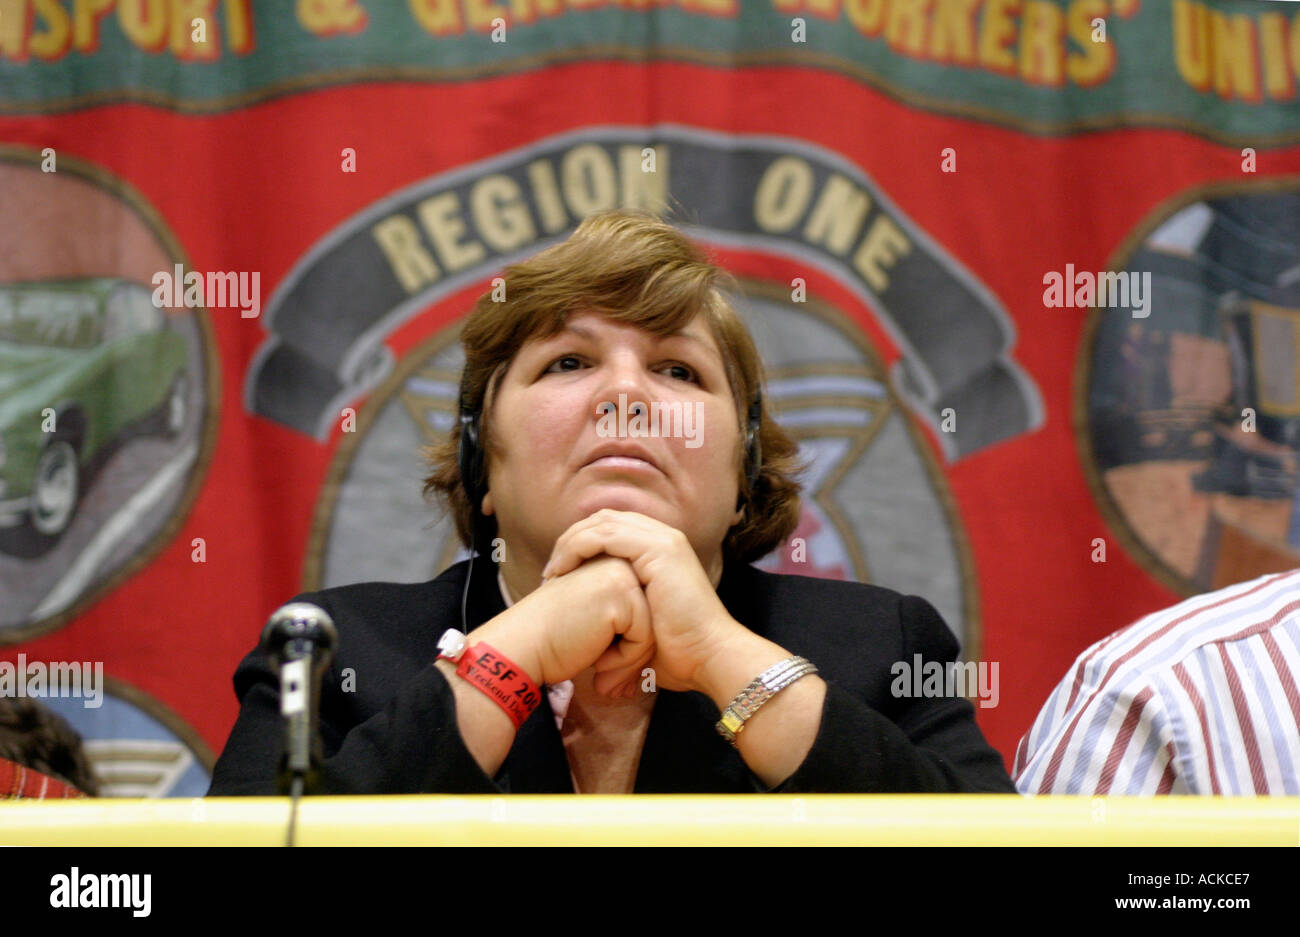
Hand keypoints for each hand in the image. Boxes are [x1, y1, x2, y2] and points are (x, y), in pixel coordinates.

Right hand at [490, 554, 654, 695]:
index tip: (595, 650)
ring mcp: (620, 575)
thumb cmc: (554, 640)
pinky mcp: (621, 594)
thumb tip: (649, 638)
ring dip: (627, 657)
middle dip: (630, 651)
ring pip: (651, 629)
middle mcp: (617, 562)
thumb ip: (619, 613)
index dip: (625, 643)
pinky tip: (595, 657)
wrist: (523, 648)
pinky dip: (623, 659)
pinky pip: (644, 638)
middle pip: (651, 619)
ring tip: (596, 661)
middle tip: (597, 660)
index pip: (643, 613)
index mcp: (610, 563)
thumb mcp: (593, 617)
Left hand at [541, 509, 742, 693]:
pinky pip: (605, 535)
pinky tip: (563, 569)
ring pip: (601, 523)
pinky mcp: (657, 548)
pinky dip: (578, 547)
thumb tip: (598, 676)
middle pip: (603, 519)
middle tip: (551, 571)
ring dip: (570, 543)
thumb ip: (618, 636)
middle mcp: (662, 537)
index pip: (610, 528)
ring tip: (552, 572)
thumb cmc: (679, 654)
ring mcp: (662, 539)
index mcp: (660, 549)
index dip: (580, 545)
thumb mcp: (640, 633)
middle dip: (571, 540)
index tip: (558, 575)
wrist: (709, 657)